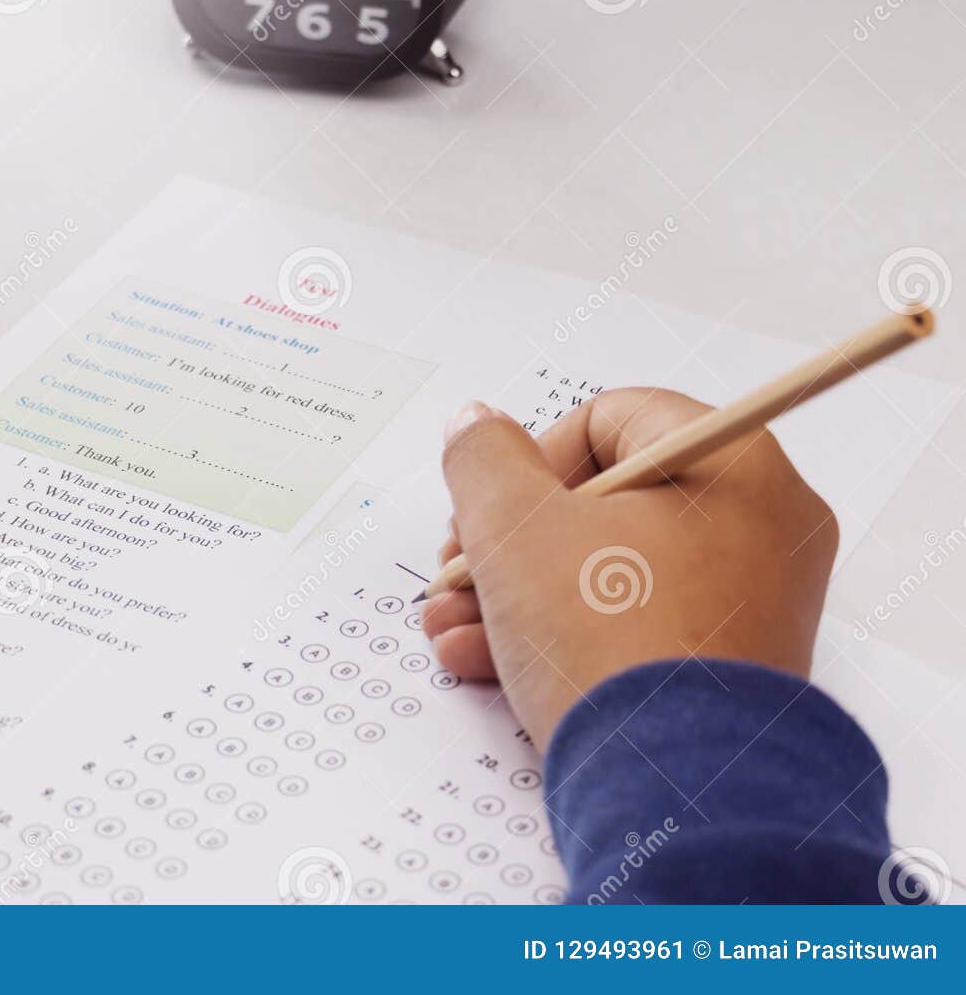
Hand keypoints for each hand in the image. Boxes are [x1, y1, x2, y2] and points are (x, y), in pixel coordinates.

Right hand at [421, 389, 838, 751]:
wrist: (679, 794)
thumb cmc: (612, 647)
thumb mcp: (516, 531)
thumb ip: (483, 460)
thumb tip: (476, 426)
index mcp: (734, 468)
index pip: (613, 419)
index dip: (531, 458)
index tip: (491, 508)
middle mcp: (758, 529)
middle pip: (604, 502)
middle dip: (508, 540)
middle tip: (461, 568)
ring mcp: (746, 605)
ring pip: (608, 572)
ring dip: (514, 592)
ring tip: (453, 627)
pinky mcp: (723, 669)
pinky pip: (632, 627)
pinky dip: (559, 637)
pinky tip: (484, 661)